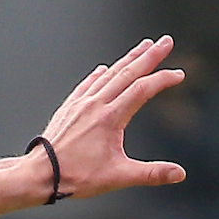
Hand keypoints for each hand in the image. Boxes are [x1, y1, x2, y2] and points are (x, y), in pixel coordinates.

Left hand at [35, 35, 187, 199]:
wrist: (39, 175)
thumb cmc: (75, 177)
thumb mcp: (118, 177)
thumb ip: (151, 173)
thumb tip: (179, 174)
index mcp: (110, 118)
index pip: (143, 89)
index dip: (163, 80)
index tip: (178, 75)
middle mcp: (95, 105)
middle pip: (127, 73)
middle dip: (149, 56)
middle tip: (165, 42)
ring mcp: (80, 104)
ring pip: (108, 75)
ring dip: (127, 59)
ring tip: (142, 47)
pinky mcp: (68, 109)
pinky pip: (86, 85)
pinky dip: (97, 75)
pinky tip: (102, 69)